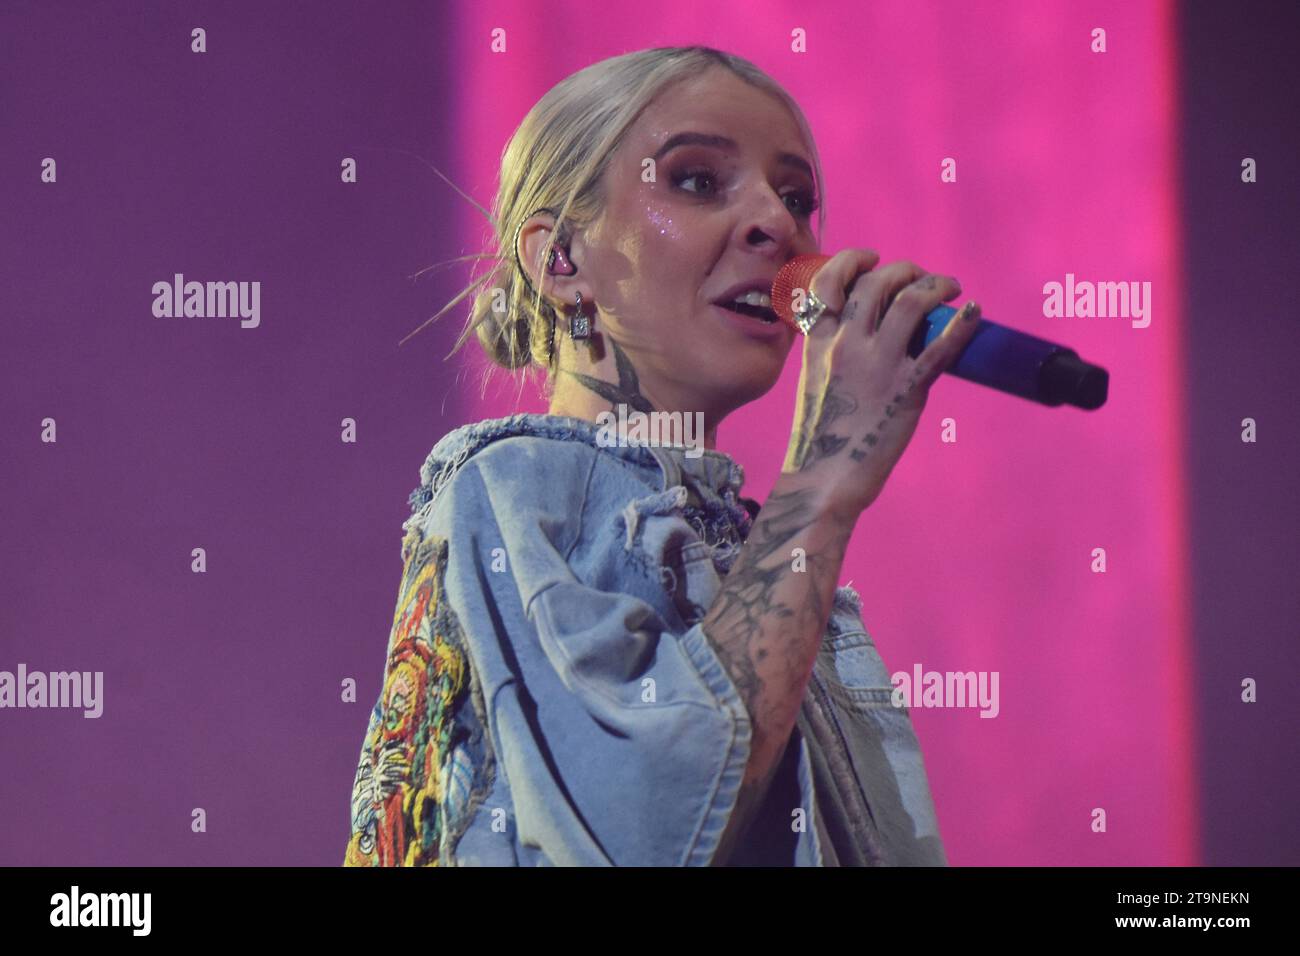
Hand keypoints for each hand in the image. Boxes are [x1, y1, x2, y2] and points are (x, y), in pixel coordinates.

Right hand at [783, 248, 980, 518]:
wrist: (823, 477)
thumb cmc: (820, 437)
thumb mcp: (814, 381)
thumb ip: (832, 351)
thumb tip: (865, 333)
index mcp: (817, 342)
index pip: (830, 281)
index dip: (854, 261)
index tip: (874, 260)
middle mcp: (844, 344)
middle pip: (877, 282)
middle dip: (906, 271)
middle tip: (923, 280)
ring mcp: (875, 365)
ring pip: (909, 302)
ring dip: (935, 286)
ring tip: (950, 289)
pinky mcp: (904, 390)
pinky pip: (939, 348)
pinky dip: (961, 326)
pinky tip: (973, 313)